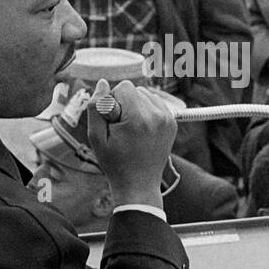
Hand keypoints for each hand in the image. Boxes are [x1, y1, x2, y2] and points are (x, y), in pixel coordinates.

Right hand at [87, 79, 176, 209]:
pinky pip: (155, 103)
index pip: (124, 87)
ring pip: (146, 95)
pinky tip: (141, 129)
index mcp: (139, 118)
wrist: (139, 185)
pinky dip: (146, 111)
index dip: (113, 101)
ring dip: (136, 106)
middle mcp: (157, 115)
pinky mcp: (172, 122)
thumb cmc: (115, 163)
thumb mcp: (96, 137)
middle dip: (125, 103)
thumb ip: (96, 107)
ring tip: (131, 130)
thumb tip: (102, 83)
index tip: (113, 122)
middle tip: (122, 129)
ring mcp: (167, 119)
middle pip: (135, 90)